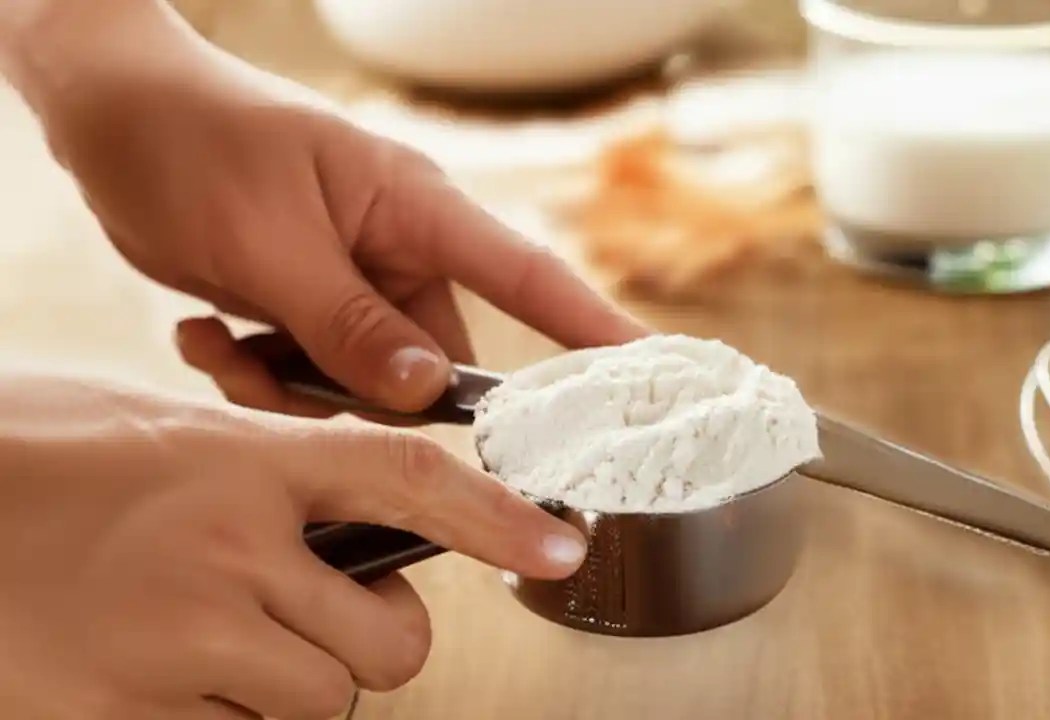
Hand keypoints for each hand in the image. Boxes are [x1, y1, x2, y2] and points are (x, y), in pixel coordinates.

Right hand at [0, 371, 585, 719]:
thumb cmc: (37, 459)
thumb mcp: (162, 437)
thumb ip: (261, 475)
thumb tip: (341, 521)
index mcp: (242, 461)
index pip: (408, 481)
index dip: (498, 518)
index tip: (558, 547)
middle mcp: (227, 552)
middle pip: (390, 644)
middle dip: (374, 642)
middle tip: (321, 619)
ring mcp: (179, 642)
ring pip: (322, 705)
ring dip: (293, 688)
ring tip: (218, 643)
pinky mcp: (124, 717)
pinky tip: (168, 677)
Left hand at [10, 0, 645, 416]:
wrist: (112, 112)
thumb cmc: (195, 142)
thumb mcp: (268, 241)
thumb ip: (347, 325)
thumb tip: (427, 393)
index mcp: (415, 211)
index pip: (527, 276)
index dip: (591, 329)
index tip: (648, 372)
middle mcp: (398, 250)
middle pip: (431, 364)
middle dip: (357, 392)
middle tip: (278, 367)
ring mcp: (355, 281)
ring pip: (363, 384)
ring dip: (291, 388)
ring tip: (224, 342)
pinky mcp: (310, 304)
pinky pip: (313, 376)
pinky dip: (259, 374)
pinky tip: (205, 331)